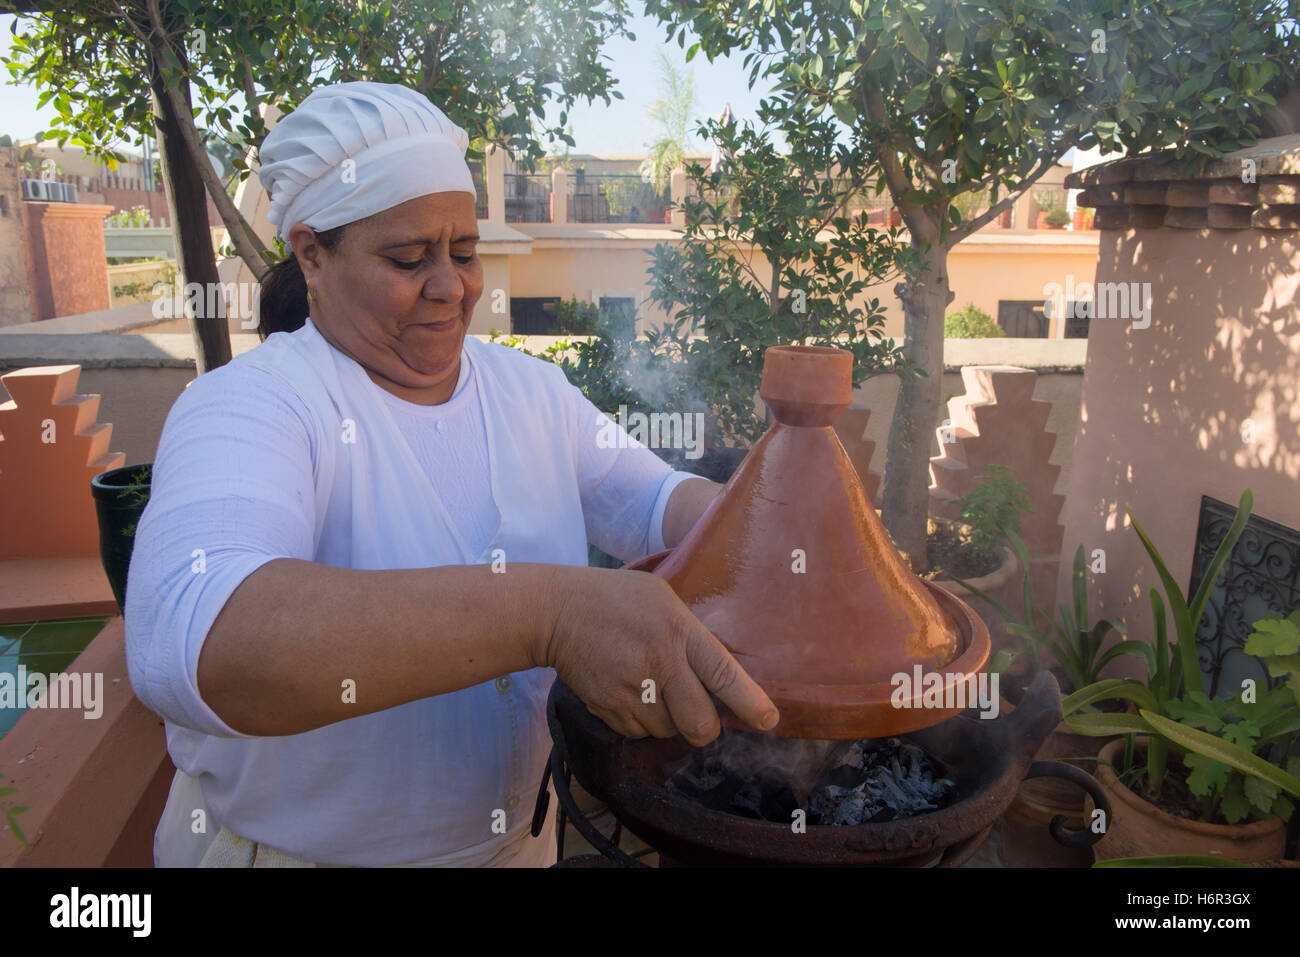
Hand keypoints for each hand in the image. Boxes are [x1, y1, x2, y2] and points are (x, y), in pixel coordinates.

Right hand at [537, 566, 778, 745]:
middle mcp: (660, 663)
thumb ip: (690, 631)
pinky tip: (629, 693)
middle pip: (701, 724)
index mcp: (679, 631)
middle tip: (700, 715)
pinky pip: (638, 733)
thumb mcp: (662, 598)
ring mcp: (632, 689)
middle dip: (705, 728)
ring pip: (668, 732)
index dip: (751, 703)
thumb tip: (718, 670)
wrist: (556, 612)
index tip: (769, 721)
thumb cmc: (614, 598)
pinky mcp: (609, 707)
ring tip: (652, 689)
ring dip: (668, 722)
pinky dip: (640, 722)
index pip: (724, 675)